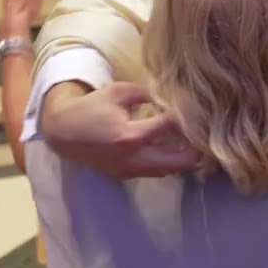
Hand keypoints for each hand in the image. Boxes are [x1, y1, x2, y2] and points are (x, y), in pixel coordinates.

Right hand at [41, 81, 200, 178]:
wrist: (63, 133)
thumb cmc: (92, 107)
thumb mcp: (119, 91)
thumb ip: (149, 93)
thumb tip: (176, 95)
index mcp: (131, 136)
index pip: (172, 127)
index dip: (188, 115)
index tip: (197, 107)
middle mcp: (134, 159)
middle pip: (182, 161)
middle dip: (197, 146)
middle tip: (203, 129)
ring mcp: (131, 170)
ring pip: (174, 170)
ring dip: (185, 155)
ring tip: (191, 136)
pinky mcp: (128, 175)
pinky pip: (159, 171)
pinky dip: (171, 159)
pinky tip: (174, 144)